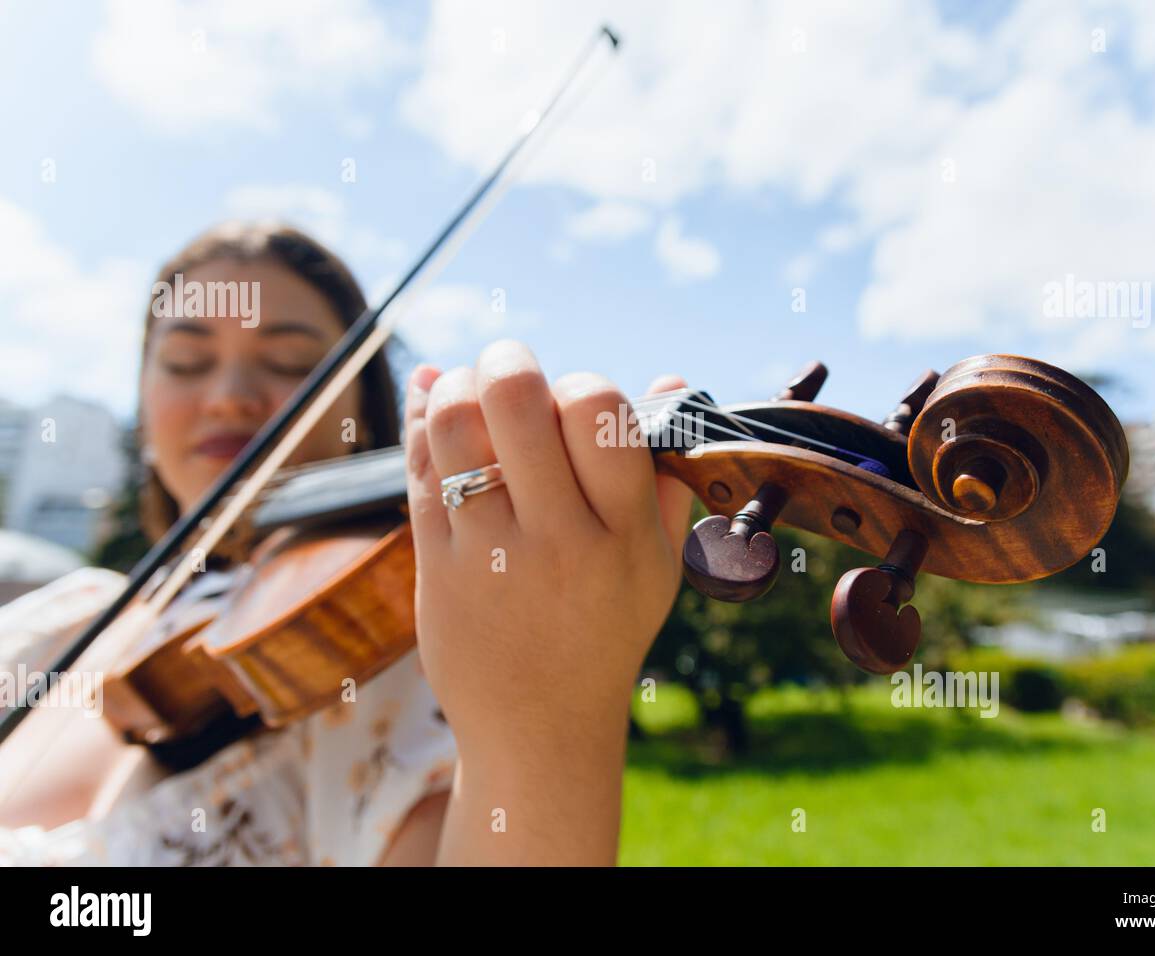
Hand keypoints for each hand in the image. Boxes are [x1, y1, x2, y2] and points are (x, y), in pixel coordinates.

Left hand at [403, 340, 690, 860]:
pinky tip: (436, 413)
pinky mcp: (438, 568)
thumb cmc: (605, 631)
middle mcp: (559, 539)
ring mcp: (492, 555)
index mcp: (624, 532)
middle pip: (517, 400)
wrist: (539, 727)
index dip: (578, 384)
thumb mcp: (657, 564)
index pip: (598, 411)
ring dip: (456, 386)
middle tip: (508, 369)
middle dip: (507, 360)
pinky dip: (422, 424)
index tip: (571, 404)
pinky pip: (419, 471)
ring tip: (468, 392)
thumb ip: (665, 474)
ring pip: (454, 426)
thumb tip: (663, 379)